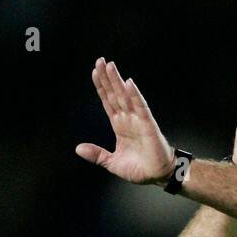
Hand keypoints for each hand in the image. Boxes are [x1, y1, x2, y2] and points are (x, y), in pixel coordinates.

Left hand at [76, 58, 175, 184]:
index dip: (101, 87)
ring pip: (125, 96)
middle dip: (107, 78)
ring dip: (118, 81)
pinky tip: (128, 83)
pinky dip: (135, 95)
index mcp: (119, 125)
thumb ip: (97, 155)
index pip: (108, 102)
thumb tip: (78, 149)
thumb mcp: (112, 163)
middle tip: (99, 60)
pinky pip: (140, 106)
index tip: (94, 73)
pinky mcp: (148, 124)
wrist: (157, 176)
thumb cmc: (139, 169)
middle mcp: (127, 119)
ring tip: (110, 66)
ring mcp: (138, 120)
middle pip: (114, 94)